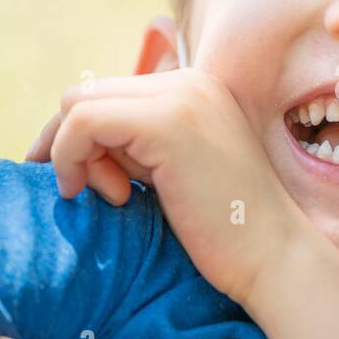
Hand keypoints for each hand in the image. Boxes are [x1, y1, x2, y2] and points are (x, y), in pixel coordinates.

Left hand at [25, 69, 311, 307]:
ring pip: (78, 103)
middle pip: (86, 93)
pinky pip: (83, 122)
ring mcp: (180, 97)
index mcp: (193, 90)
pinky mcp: (167, 122)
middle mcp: (188, 82)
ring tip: (114, 196)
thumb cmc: (225, 232)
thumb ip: (136, 146)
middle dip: (73, 146)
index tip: (105, 187)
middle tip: (102, 192)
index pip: (107, 94)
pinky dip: (73, 158)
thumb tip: (64, 139)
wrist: (274, 256)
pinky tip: (111, 196)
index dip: (87, 141)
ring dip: (74, 154)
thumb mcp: (174, 171)